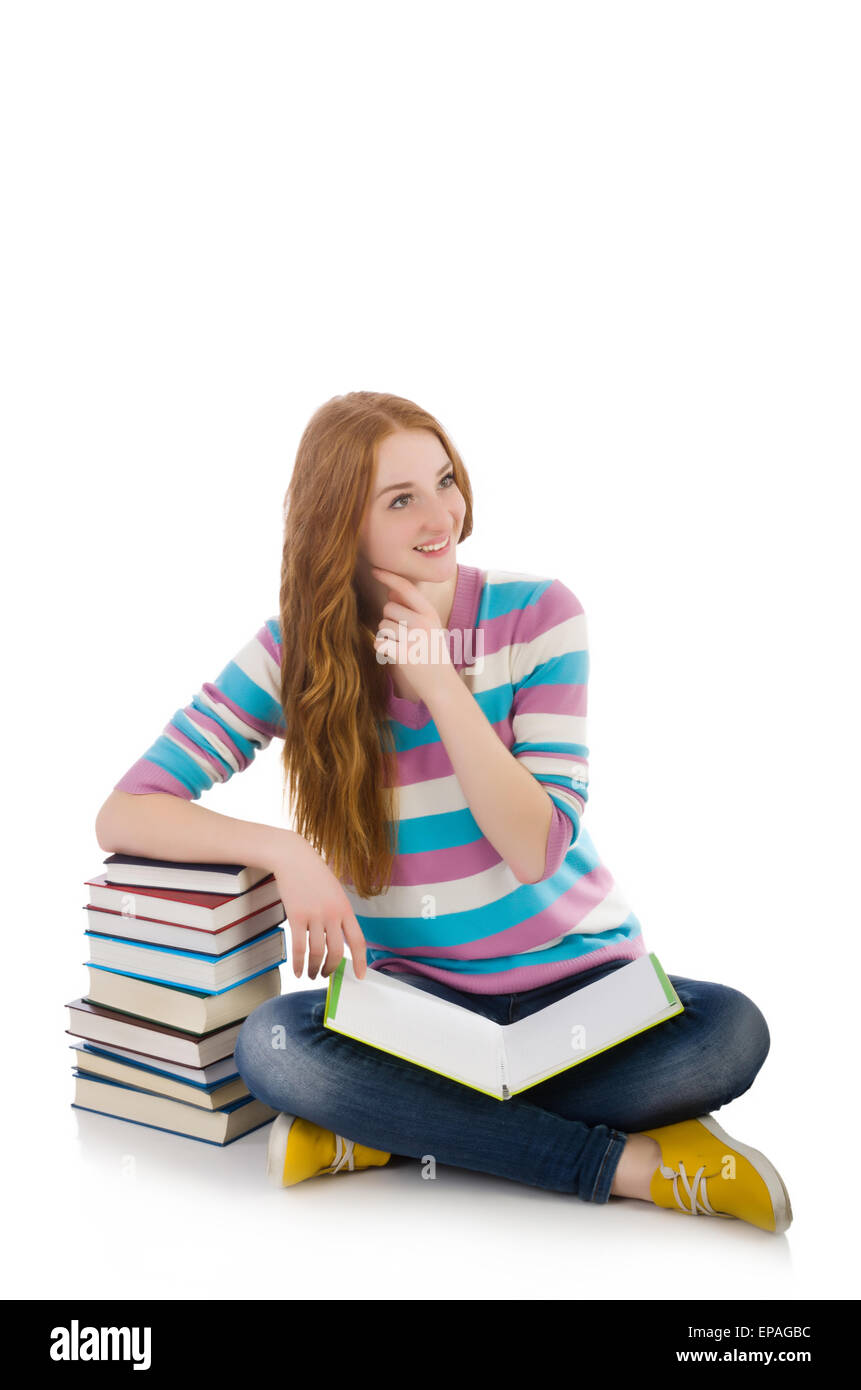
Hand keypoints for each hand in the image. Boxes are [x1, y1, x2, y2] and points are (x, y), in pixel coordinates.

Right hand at [272, 835, 366, 980]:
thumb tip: (338, 939)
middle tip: (326, 975)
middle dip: (332, 969)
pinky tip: (298, 970)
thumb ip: (339, 914)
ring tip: (311, 974)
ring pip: (317, 952)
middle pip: (336, 951)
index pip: (358, 941)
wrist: (294, 858)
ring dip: (314, 968)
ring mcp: (314, 915)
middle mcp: (333, 914)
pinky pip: (299, 947)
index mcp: (345, 908)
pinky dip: (299, 963)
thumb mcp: (335, 892)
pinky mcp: (296, 917)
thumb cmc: (314, 875)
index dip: (360, 961)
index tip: (360, 976)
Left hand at [370, 567, 453, 703]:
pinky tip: (396, 655)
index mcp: (430, 612)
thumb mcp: (430, 626)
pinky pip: (378, 642)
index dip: (389, 577)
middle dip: (389, 620)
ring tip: (403, 647)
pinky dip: (382, 649)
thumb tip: (391, 592)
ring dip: (387, 636)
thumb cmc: (432, 653)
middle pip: (388, 608)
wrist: (442, 683)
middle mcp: (423, 622)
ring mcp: (414, 638)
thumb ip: (413, 609)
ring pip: (382, 626)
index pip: (406, 588)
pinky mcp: (403, 654)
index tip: (375, 570)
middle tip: (404, 636)